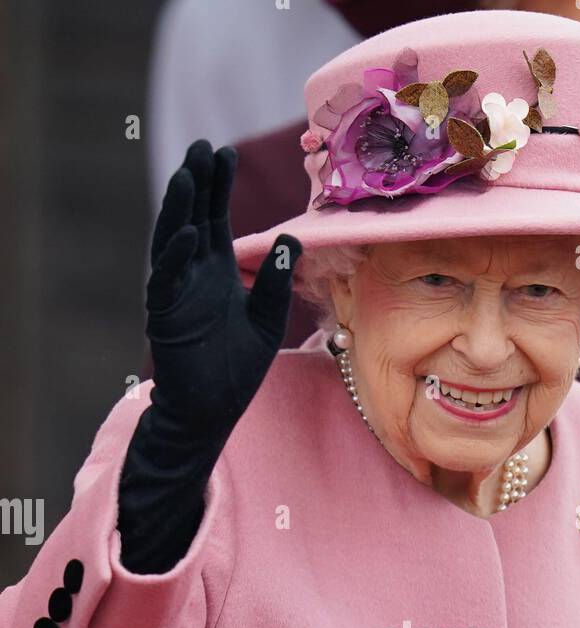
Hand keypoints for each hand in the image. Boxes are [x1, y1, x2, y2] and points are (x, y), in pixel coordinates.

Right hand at [145, 139, 300, 443]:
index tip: (225, 153)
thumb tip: (294, 239)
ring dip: (179, 209)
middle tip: (203, 147)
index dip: (218, 186)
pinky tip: (189, 234)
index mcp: (216, 270)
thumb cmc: (236, 368)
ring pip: (173, 240)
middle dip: (197, 184)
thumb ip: (277, 282)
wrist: (212, 410)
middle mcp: (193, 273)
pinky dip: (177, 256)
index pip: (215, 217)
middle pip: (192, 218)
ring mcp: (176, 292)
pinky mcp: (165, 315)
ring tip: (187, 175)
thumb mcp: (267, 320)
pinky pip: (167, 280)